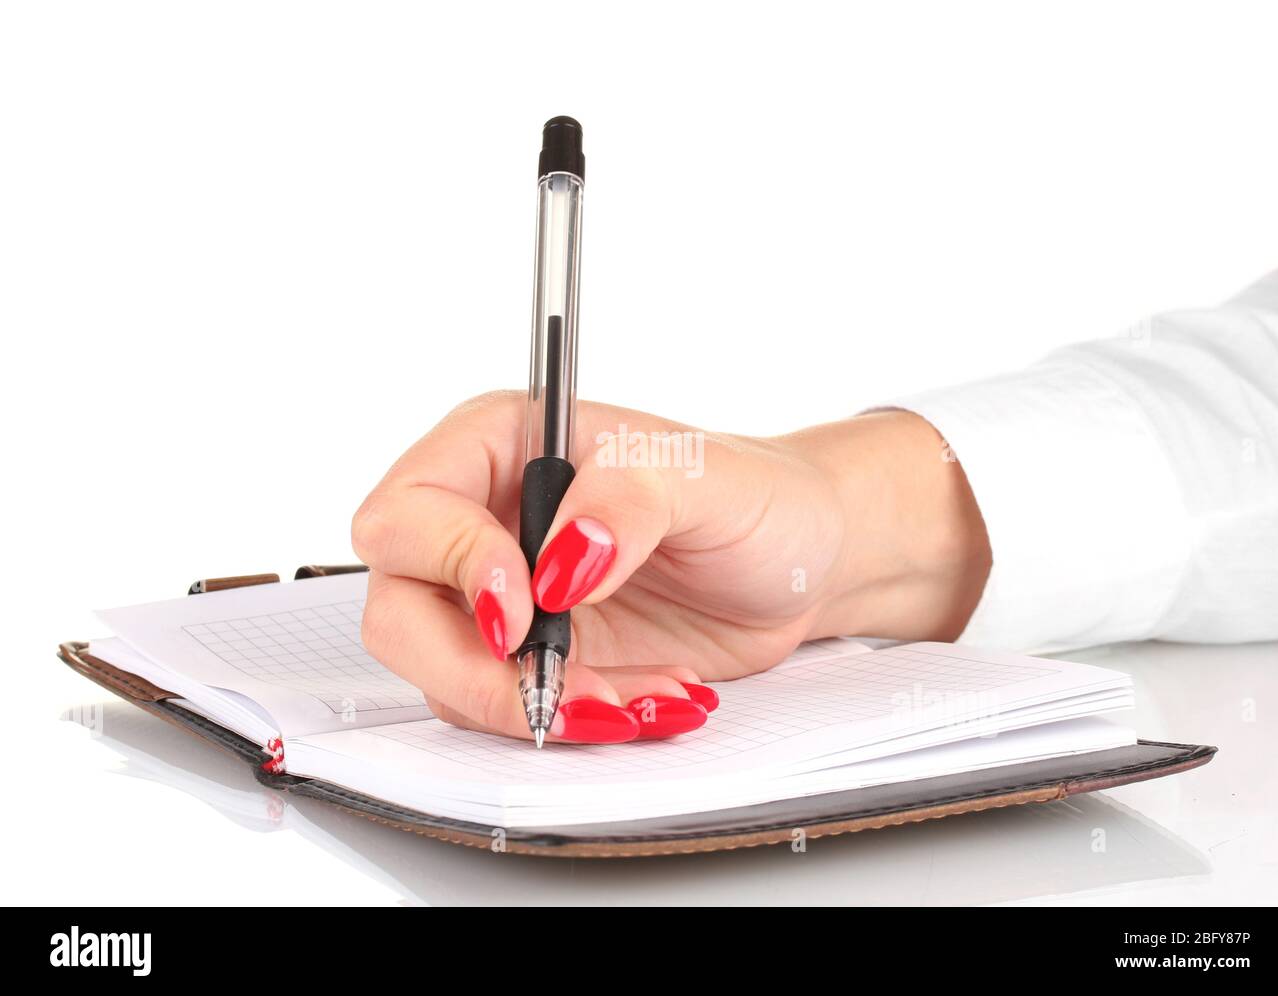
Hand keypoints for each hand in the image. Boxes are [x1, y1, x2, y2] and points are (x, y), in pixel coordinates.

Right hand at [352, 392, 989, 742]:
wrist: (802, 565)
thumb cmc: (755, 496)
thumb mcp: (701, 477)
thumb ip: (627, 503)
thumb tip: (560, 561)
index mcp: (501, 447)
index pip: (409, 511)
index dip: (449, 566)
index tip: (523, 607)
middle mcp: (488, 522)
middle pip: (400, 610)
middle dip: (471, 669)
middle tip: (551, 689)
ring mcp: (508, 599)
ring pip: (447, 675)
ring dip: (534, 704)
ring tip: (631, 695)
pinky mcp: (539, 659)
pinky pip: (512, 708)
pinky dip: (572, 719)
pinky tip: (644, 698)